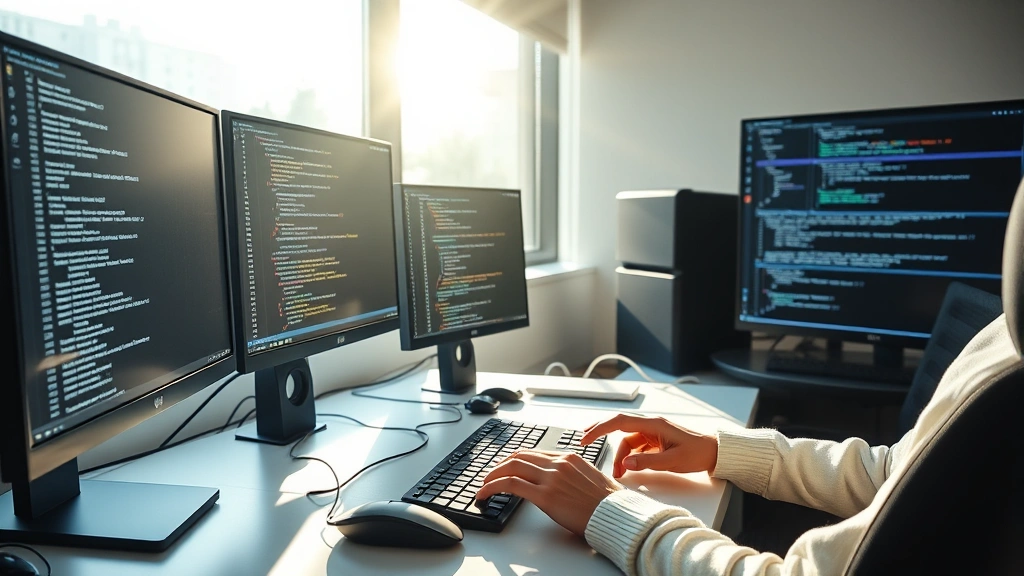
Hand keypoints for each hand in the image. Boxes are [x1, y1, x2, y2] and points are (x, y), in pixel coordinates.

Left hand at [476, 450, 623, 535]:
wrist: (616, 514)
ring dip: (492, 476)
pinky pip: (511, 486)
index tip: (504, 467)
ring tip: (483, 486)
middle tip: (489, 476)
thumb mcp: (590, 478)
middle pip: (518, 457)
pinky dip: (492, 487)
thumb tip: (558, 480)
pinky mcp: (545, 496)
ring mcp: (551, 478)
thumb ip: (571, 474)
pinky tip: (484, 494)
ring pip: (511, 468)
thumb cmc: (608, 502)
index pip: (532, 453)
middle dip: (499, 466)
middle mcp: (558, 464)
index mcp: (568, 458)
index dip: (514, 460)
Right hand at [580, 413, 718, 477]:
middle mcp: (650, 426)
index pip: (619, 422)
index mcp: (653, 424)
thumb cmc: (697, 453)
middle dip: (602, 436)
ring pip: (628, 441)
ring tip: (618, 473)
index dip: (600, 428)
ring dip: (620, 456)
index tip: (586, 437)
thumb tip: (625, 464)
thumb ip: (647, 462)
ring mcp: (653, 434)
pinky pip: (636, 447)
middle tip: (585, 444)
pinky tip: (628, 468)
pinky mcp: (656, 442)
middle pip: (619, 429)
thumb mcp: (672, 460)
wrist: (715, 453)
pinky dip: (629, 457)